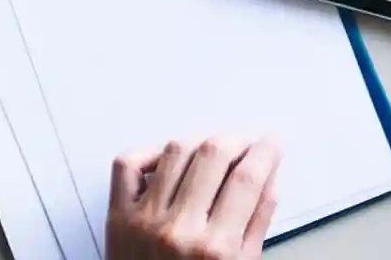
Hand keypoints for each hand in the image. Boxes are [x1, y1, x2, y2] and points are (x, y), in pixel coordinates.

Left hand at [106, 137, 280, 259]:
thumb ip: (258, 221)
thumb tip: (269, 175)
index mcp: (216, 249)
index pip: (248, 178)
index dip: (266, 151)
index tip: (271, 143)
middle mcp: (180, 230)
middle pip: (213, 154)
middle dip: (237, 140)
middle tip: (244, 144)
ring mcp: (145, 220)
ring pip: (176, 150)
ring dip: (200, 141)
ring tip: (210, 152)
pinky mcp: (118, 216)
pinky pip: (128, 164)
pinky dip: (149, 152)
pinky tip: (167, 162)